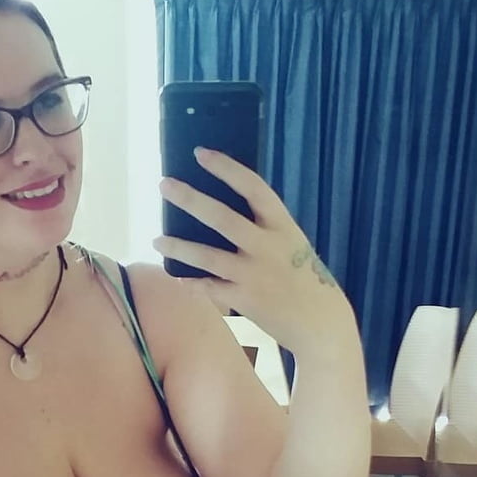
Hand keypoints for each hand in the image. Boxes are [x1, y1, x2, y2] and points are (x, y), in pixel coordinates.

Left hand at [153, 148, 344, 351]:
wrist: (320, 323)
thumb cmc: (304, 278)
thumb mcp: (292, 245)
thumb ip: (265, 229)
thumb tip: (223, 215)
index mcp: (283, 226)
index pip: (253, 187)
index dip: (227, 169)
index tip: (201, 154)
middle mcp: (267, 247)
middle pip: (222, 217)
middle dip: (190, 199)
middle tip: (164, 184)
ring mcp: (253, 274)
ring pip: (207, 256)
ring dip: (178, 247)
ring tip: (156, 240)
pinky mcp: (243, 299)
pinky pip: (209, 287)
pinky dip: (191, 282)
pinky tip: (177, 275)